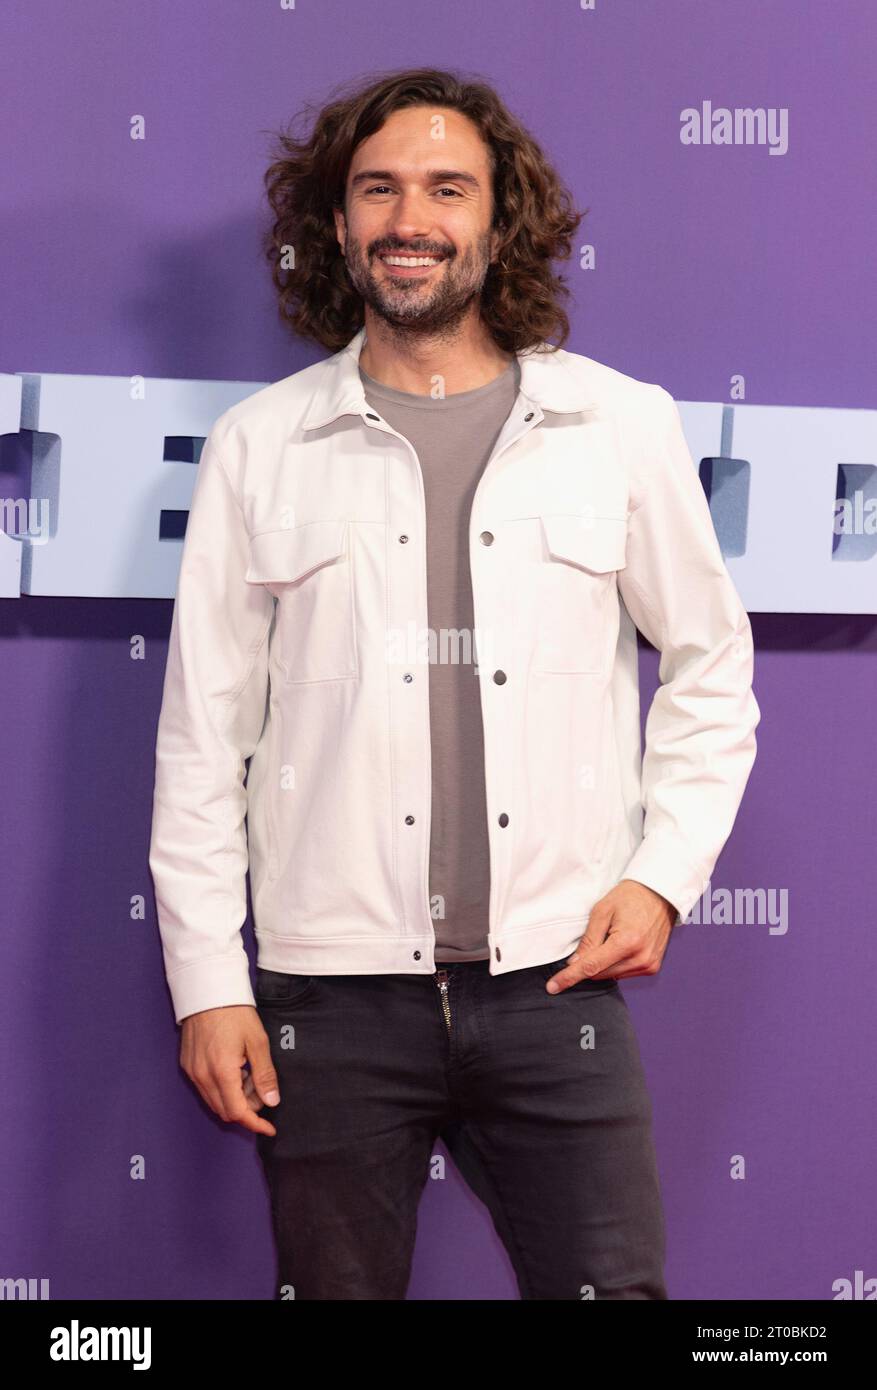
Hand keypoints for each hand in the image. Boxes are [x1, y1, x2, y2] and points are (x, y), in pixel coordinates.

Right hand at [179, 1006, 281, 1135]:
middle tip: (262, 1089)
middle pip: (225, 1111)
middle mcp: (202, 1077)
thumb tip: (271, 1102)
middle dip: (247, 1109)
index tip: (269, 1128)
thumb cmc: (234, 1012)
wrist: (208, 991)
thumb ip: (265, 1074)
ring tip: (249, 1075)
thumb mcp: (257, 1042)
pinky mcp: (187, 1065)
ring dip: (234, 1099)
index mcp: (222, 1072)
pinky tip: (235, 1069)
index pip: (238, 1113)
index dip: (255, 1124)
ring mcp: (192, 1072)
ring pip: (215, 1102)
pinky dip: (222, 1088)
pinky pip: (205, 1089)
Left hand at [545, 880, 677, 992]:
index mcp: (628, 942)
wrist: (659, 894)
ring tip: (610, 938)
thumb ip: (588, 940)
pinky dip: (614, 964)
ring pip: (611, 976)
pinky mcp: (652, 967)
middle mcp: (641, 958)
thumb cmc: (630, 897)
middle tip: (589, 943)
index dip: (569, 977)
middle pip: (600, 974)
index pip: (591, 967)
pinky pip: (623, 973)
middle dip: (587, 964)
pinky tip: (618, 946)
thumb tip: (575, 963)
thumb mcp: (602, 911)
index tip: (553, 987)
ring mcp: (649, 964)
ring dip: (602, 964)